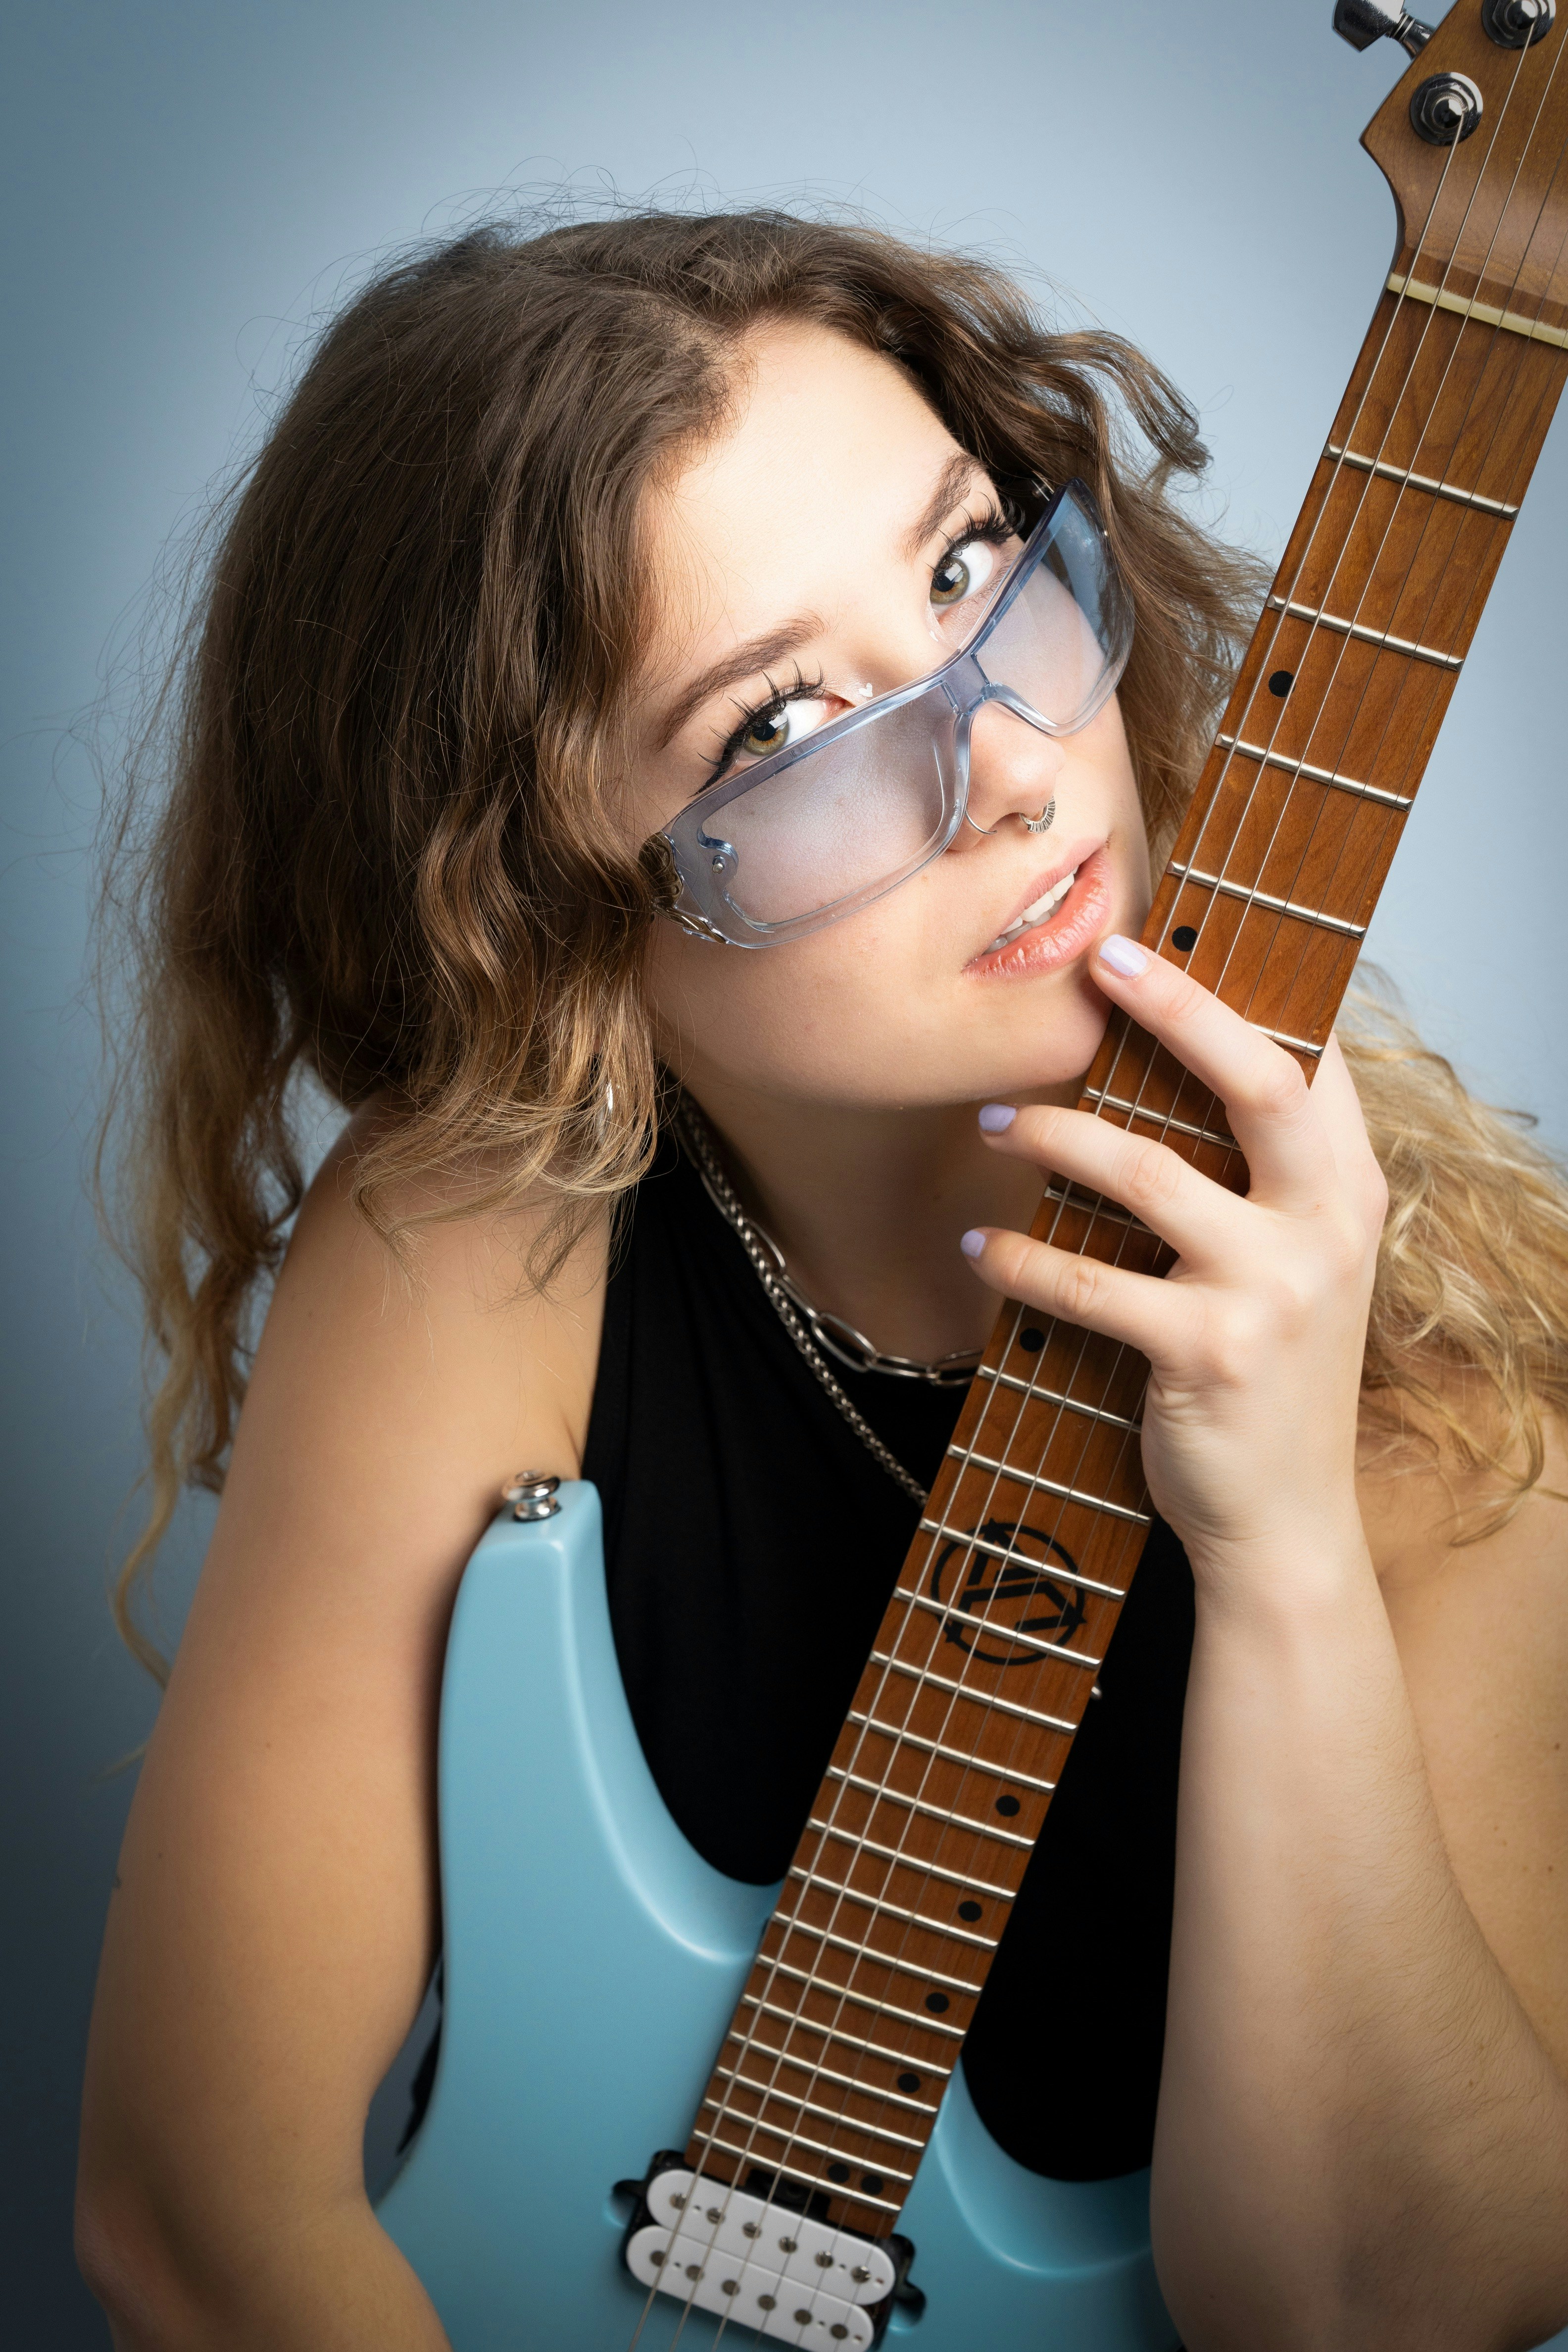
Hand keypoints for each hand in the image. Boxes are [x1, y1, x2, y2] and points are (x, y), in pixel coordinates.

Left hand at [959, 936, 1387, 1592]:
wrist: (1285, 1521)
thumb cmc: (1274, 1376)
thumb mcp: (1299, 1266)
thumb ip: (1264, 1179)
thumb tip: (1177, 1071)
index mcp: (1351, 1192)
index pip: (1311, 1063)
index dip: (1233, 994)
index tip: (1147, 947)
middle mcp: (1327, 1228)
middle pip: (1258, 1082)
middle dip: (1175, 1009)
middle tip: (1095, 964)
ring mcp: (1273, 1291)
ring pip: (1145, 1173)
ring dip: (1052, 1139)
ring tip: (992, 1124)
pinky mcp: (1209, 1352)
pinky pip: (1090, 1282)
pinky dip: (1023, 1262)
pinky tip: (983, 1251)